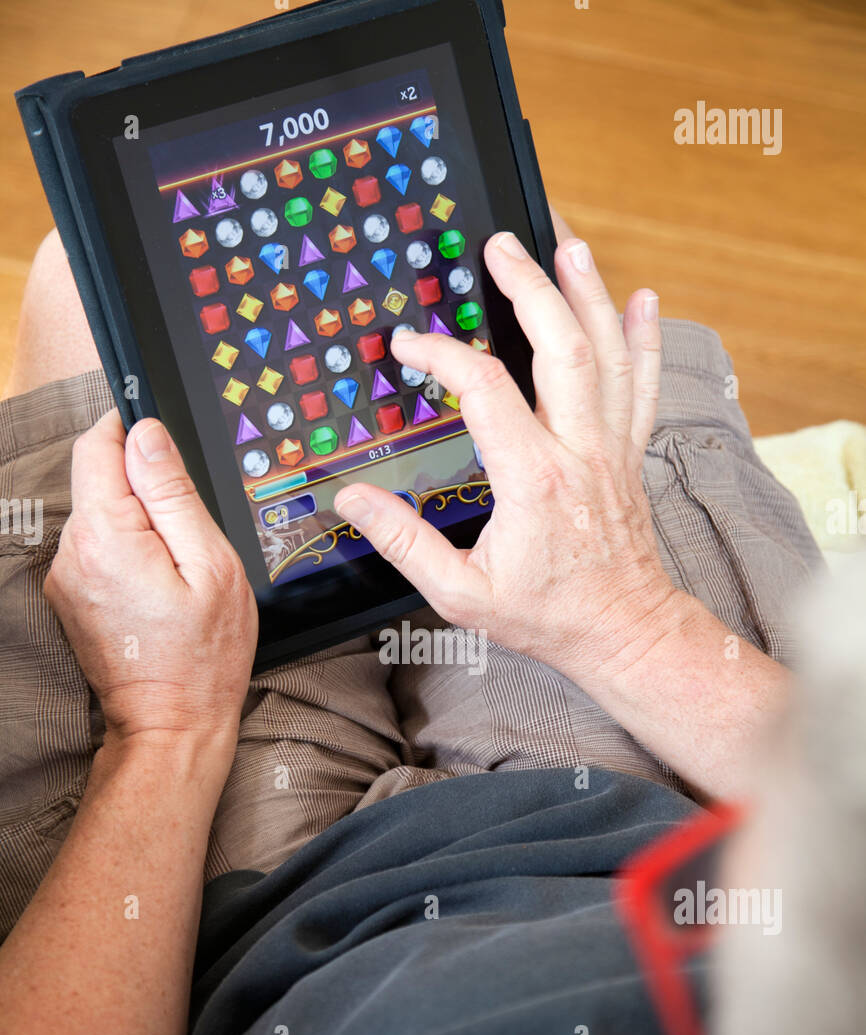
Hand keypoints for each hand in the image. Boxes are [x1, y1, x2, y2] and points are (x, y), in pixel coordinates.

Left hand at [45, 411, 256, 748]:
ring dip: (141, 527)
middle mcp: (72, 551)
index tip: (166, 449)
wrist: (171, 725)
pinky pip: (100, 550)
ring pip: (103, 516)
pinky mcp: (73, 597)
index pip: (98, 444)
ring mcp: (68, 577)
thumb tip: (147, 433)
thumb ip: (173, 492)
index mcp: (105, 534)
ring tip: (179, 573)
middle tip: (190, 536)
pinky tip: (160, 591)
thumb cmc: (202, 656)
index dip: (133, 432)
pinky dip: (131, 555)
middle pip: (100, 480)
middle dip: (147, 491)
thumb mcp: (209, 563)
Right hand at [334, 232, 679, 682]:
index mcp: (531, 480)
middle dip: (530, 286)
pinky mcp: (630, 454)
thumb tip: (354, 500)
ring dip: (588, 293)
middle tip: (502, 245)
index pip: (483, 389)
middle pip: (561, 346)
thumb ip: (403, 542)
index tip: (410, 344)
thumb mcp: (459, 593)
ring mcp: (611, 448)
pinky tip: (644, 299)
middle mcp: (578, 451)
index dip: (442, 354)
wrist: (624, 632)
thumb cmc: (549, 616)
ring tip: (568, 244)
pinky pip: (643, 385)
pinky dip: (645, 339)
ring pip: (607, 353)